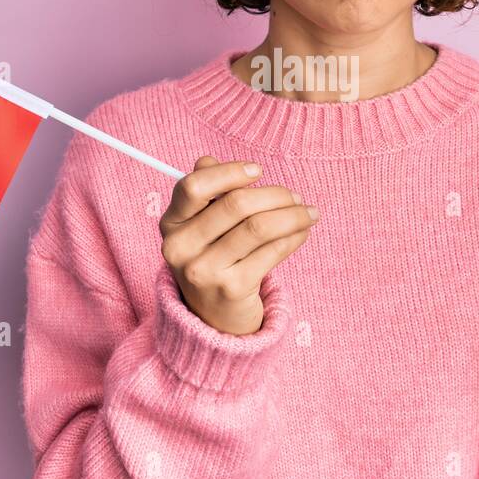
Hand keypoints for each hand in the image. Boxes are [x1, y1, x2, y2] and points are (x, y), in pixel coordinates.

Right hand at [159, 156, 317, 334]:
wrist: (214, 318)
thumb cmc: (213, 258)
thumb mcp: (200, 226)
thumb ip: (205, 192)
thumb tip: (208, 161)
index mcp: (171, 224)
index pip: (194, 186)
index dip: (230, 173)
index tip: (258, 171)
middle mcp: (181, 248)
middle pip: (235, 204)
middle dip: (274, 195)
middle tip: (296, 197)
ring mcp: (204, 271)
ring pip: (259, 227)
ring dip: (292, 215)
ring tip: (308, 212)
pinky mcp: (231, 289)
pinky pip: (272, 252)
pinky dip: (293, 237)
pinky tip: (301, 233)